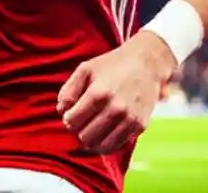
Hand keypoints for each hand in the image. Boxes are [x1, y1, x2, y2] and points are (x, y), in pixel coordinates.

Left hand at [56, 31, 176, 153]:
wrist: (146, 63)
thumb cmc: (111, 65)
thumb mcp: (85, 69)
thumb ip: (68, 90)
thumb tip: (61, 111)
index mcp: (98, 93)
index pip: (73, 121)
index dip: (68, 119)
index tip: (71, 114)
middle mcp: (116, 108)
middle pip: (85, 136)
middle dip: (79, 130)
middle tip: (82, 121)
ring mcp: (130, 119)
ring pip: (101, 145)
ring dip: (92, 140)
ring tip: (91, 128)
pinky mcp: (140, 125)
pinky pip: (118, 145)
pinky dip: (107, 143)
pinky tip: (104, 132)